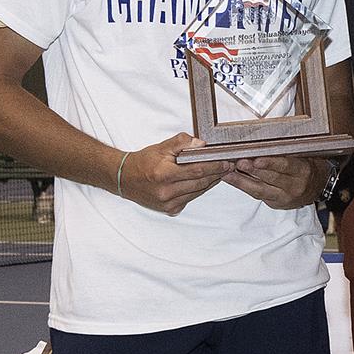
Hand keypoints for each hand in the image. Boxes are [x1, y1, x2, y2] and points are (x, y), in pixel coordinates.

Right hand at [117, 133, 231, 214]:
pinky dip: (198, 190)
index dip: (214, 166)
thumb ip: (181, 143)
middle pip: (200, 183)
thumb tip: (201, 144)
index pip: (197, 170)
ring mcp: (167, 203)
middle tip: (228, 166)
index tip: (226, 162)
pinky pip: (190, 199)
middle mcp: (166, 192)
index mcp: (163, 174)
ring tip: (220, 173)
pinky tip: (204, 182)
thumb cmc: (142, 162)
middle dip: (216, 174)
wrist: (124, 179)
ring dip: (210, 183)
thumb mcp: (161, 147)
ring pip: (197, 192)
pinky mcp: (169, 210)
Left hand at [223, 155, 326, 209]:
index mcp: (303, 171)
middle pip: (271, 179)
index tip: (256, 159)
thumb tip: (261, 143)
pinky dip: (244, 187)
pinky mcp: (276, 204)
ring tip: (228, 172)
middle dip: (252, 171)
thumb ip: (286, 152)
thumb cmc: (308, 166)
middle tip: (238, 162)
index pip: (286, 166)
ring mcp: (284, 197)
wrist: (318, 187)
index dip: (270, 163)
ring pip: (261, 190)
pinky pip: (258, 195)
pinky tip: (232, 179)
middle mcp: (294, 186)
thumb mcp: (304, 156)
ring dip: (242, 181)